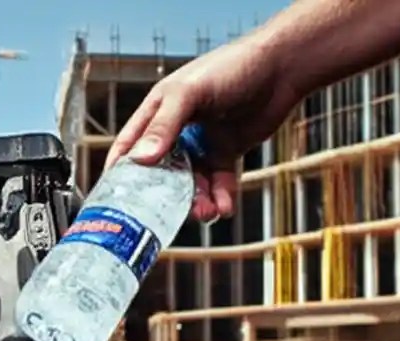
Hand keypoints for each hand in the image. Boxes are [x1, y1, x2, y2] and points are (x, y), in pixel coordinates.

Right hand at [106, 35, 303, 223]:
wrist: (281, 68)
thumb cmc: (232, 66)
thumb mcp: (189, 93)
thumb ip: (164, 126)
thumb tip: (140, 158)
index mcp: (158, 111)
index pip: (129, 146)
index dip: (121, 171)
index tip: (117, 199)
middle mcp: (176, 130)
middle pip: (161, 172)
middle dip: (165, 195)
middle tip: (170, 214)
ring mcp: (202, 143)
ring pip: (191, 182)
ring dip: (197, 201)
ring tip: (207, 212)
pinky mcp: (226, 152)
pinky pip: (219, 182)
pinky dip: (220, 197)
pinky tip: (224, 206)